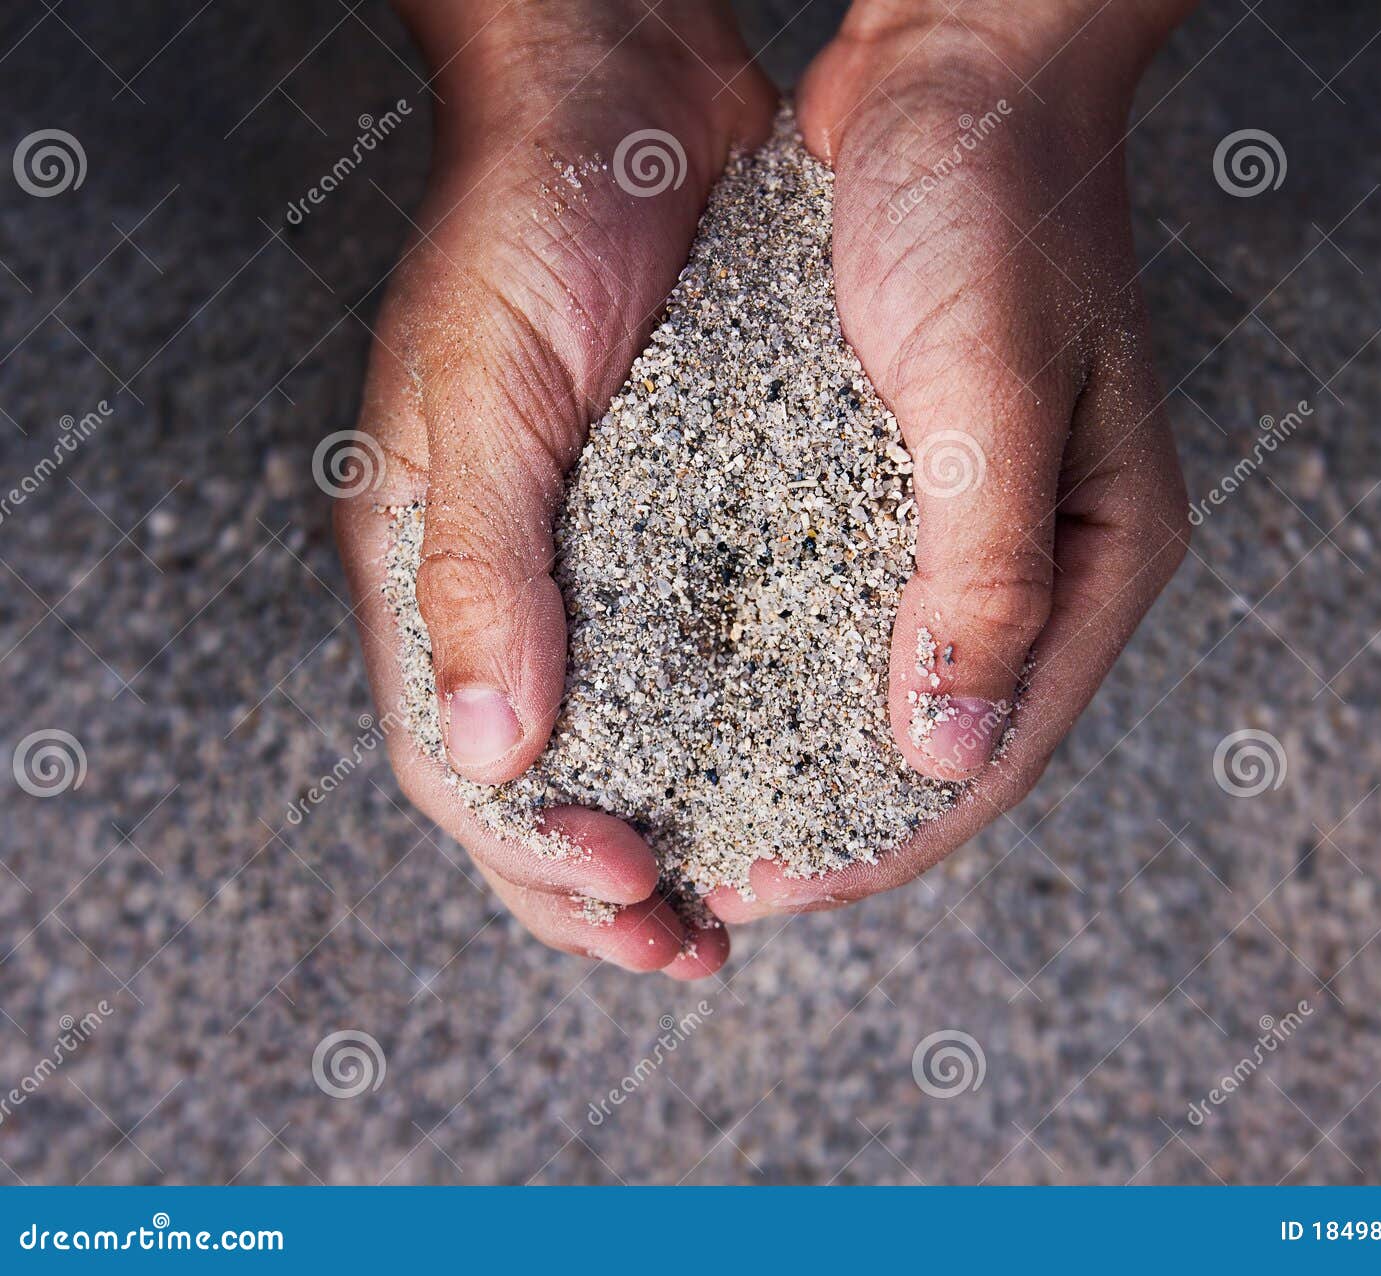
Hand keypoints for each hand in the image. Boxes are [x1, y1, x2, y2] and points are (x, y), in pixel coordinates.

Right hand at [336, 0, 773, 975]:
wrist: (630, 103)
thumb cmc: (534, 225)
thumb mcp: (489, 392)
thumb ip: (484, 571)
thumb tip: (497, 755)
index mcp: (431, 567)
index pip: (463, 767)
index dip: (542, 860)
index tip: (638, 908)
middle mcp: (508, 580)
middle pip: (538, 782)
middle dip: (605, 883)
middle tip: (694, 947)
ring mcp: (586, 556)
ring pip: (615, 738)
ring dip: (670, 826)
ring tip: (738, 895)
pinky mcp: (665, 520)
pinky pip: (684, 660)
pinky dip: (722, 735)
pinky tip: (781, 768)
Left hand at [709, 0, 1192, 921]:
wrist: (955, 60)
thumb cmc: (990, 198)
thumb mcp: (990, 387)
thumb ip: (984, 575)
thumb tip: (946, 751)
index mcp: (1099, 556)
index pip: (990, 748)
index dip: (878, 839)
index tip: (760, 891)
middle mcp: (1041, 558)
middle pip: (938, 740)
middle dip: (832, 822)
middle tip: (714, 878)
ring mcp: (970, 523)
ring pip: (883, 683)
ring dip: (798, 756)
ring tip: (697, 814)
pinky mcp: (901, 479)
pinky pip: (841, 605)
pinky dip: (779, 663)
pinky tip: (703, 698)